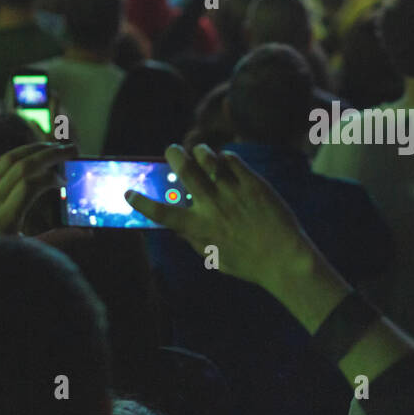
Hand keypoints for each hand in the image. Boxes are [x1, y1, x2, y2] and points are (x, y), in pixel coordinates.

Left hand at [0, 143, 75, 273]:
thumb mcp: (21, 254)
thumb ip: (55, 240)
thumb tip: (85, 233)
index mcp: (3, 220)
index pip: (30, 184)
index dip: (52, 178)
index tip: (65, 183)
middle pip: (22, 165)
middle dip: (49, 153)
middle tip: (72, 149)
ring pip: (8, 160)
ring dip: (34, 148)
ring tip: (55, 146)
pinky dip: (17, 155)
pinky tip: (30, 154)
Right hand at [125, 143, 318, 292]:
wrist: (285, 259)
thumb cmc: (249, 264)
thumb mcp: (215, 258)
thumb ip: (194, 241)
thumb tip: (176, 229)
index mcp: (199, 227)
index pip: (161, 213)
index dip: (141, 202)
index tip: (128, 192)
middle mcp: (212, 206)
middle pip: (184, 170)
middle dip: (173, 155)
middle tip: (172, 150)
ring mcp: (233, 192)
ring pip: (208, 158)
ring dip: (200, 151)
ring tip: (201, 152)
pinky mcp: (253, 184)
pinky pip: (233, 160)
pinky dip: (226, 157)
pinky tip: (226, 161)